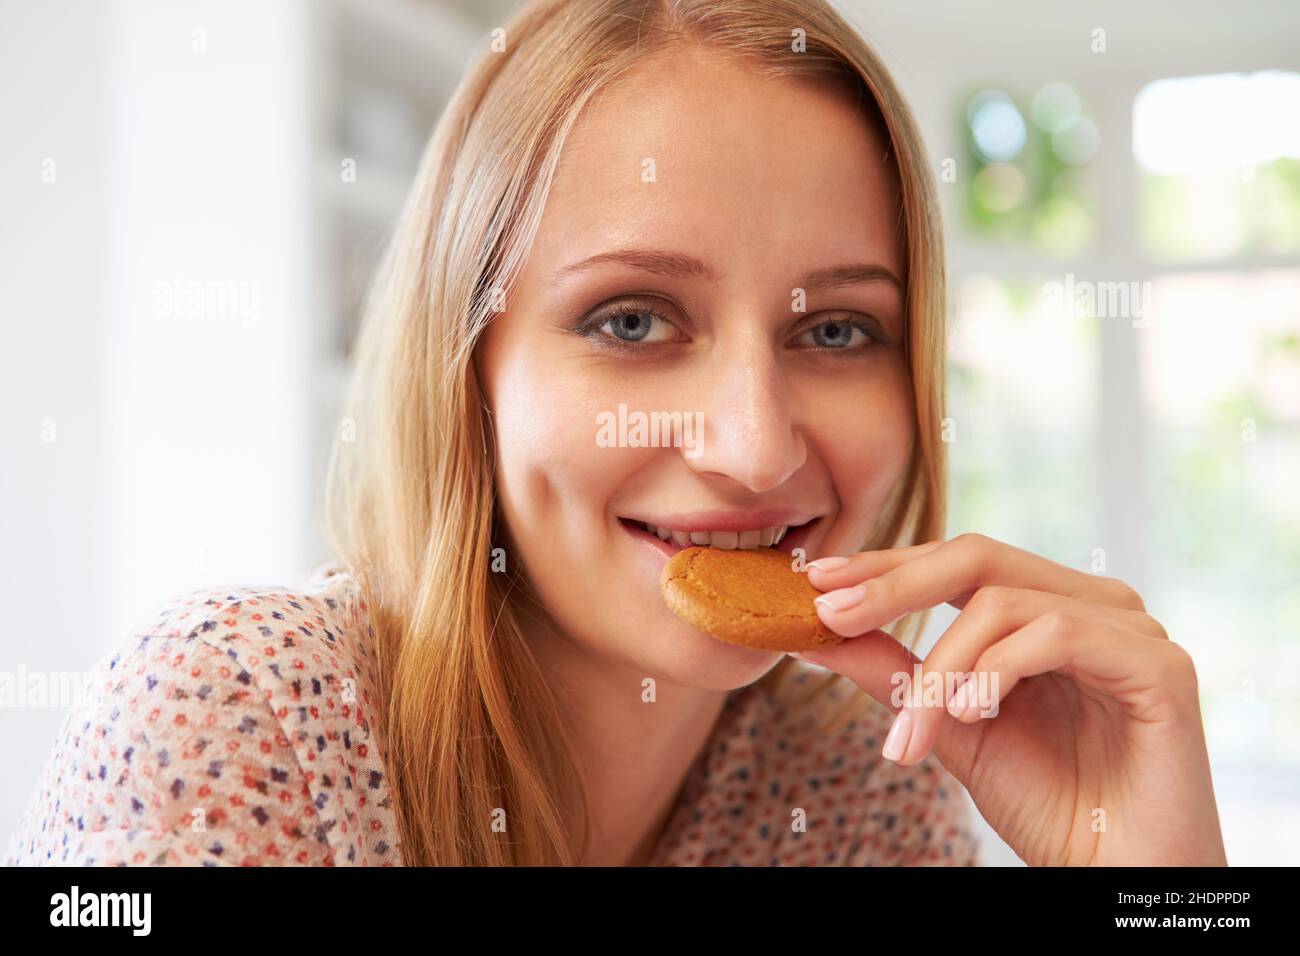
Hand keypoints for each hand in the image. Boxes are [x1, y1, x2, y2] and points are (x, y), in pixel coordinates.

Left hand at [793, 533, 1227, 865]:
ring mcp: (1130, 628)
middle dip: (894, 583)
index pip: (958, 562)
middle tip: (833, 615)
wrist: (1118, 874)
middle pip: (978, 556)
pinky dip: (996, 670)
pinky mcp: (1158, 665)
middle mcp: (1093, 603)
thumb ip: (896, 673)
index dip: (886, 566)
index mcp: (1049, 607)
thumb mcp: (951, 726)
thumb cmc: (1049, 805)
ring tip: (915, 725)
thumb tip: (821, 629)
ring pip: (1003, 603)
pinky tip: (969, 712)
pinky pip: (1057, 634)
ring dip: (941, 665)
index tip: (817, 581)